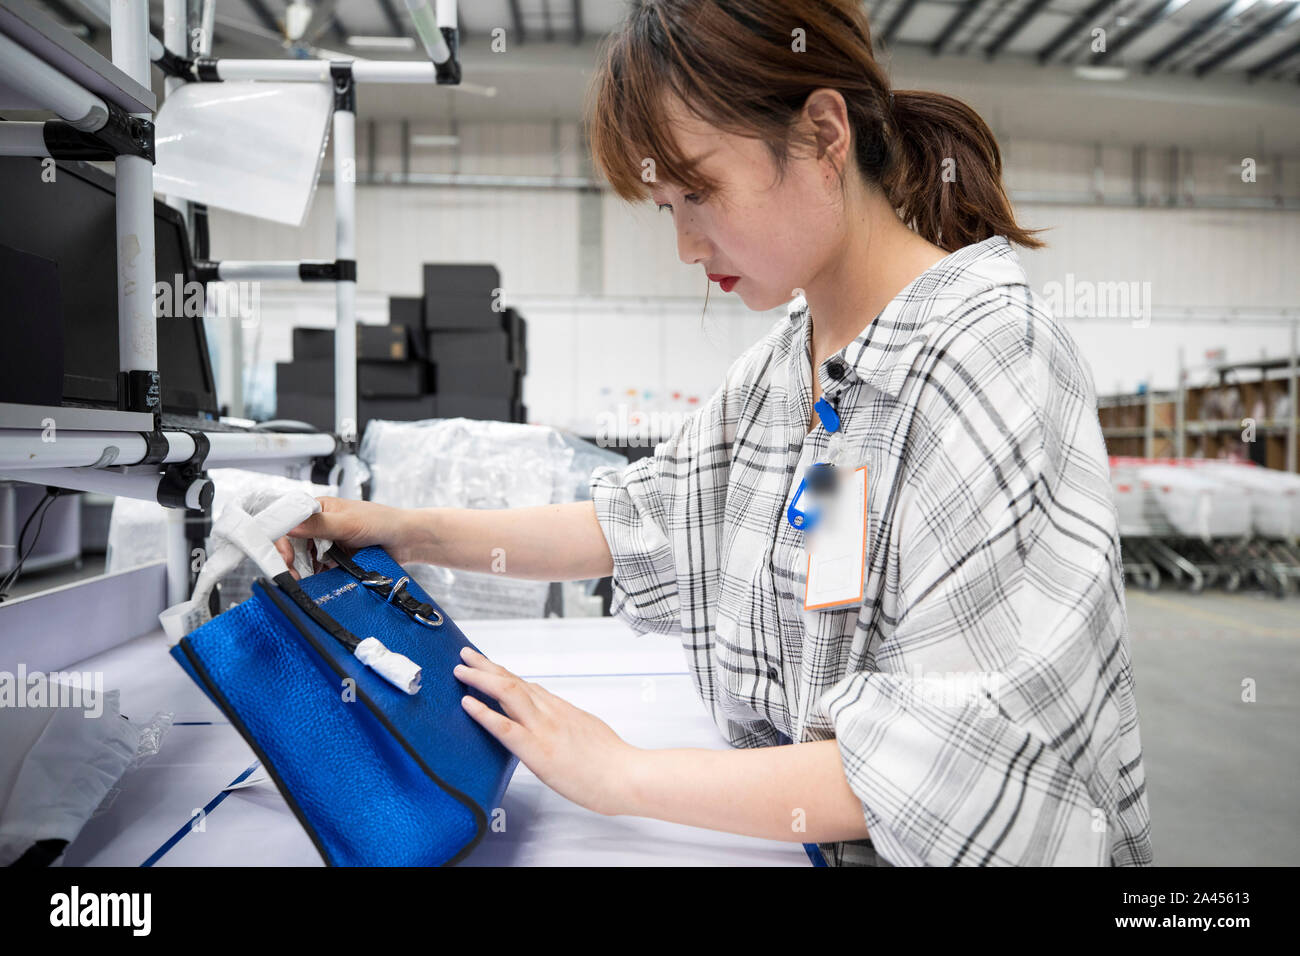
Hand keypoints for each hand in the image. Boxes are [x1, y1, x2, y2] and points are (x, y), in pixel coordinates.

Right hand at [273, 496, 416, 577]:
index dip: (282, 539)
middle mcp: (319, 526)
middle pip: (293, 544)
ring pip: (304, 559)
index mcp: (318, 509)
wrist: (406, 541)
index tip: (284, 556)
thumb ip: (319, 525)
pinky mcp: (335, 560)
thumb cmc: (382, 522)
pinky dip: (316, 576)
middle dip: (290, 560)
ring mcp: (327, 544)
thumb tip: (290, 525)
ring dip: (302, 570)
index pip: (289, 522)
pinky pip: (319, 570)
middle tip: (292, 574)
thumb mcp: (348, 522)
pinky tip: (316, 581)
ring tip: (301, 580)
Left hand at [455, 647, 639, 816]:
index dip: (503, 673)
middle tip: (465, 655)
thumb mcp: (588, 732)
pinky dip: (484, 713)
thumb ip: (568, 724)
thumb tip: (559, 724)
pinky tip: (467, 704)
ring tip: (460, 670)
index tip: (486, 664)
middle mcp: (550, 712)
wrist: (627, 776)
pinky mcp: (538, 750)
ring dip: (480, 680)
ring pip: (507, 694)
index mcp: (560, 709)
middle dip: (486, 666)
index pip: (525, 685)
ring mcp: (543, 729)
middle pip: (512, 681)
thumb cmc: (612, 762)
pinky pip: (505, 728)